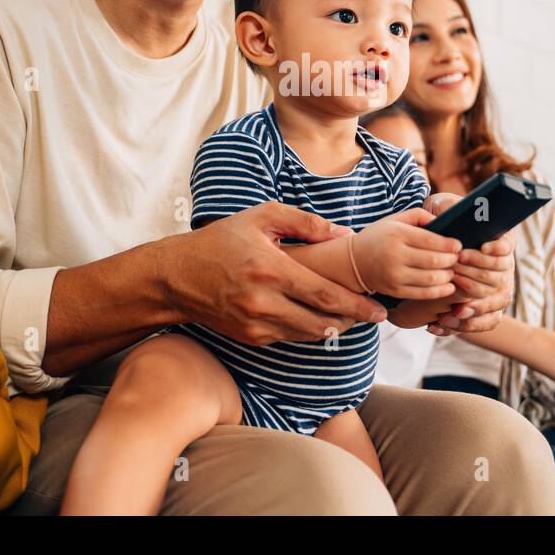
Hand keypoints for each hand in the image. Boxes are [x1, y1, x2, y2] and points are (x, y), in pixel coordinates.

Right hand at [164, 202, 387, 344]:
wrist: (177, 276)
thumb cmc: (221, 241)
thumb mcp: (261, 217)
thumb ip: (305, 222)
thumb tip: (343, 234)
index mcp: (271, 270)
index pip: (325, 296)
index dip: (356, 306)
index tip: (378, 310)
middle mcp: (264, 302)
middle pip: (322, 322)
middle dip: (351, 321)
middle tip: (372, 315)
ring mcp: (255, 324)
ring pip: (307, 335)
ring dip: (331, 328)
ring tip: (348, 316)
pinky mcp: (249, 337)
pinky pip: (288, 337)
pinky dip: (306, 329)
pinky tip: (316, 317)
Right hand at [351, 207, 461, 299]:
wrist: (354, 261)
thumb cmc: (379, 237)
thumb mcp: (395, 219)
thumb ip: (419, 216)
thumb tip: (444, 221)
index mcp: (397, 234)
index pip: (431, 240)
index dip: (449, 244)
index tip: (458, 245)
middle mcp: (395, 255)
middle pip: (433, 260)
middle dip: (451, 260)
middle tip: (458, 258)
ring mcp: (394, 275)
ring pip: (430, 278)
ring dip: (447, 275)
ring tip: (452, 270)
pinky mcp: (395, 290)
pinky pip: (422, 293)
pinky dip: (439, 291)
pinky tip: (448, 285)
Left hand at [419, 193, 515, 337]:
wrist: (435, 254)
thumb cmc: (444, 227)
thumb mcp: (444, 211)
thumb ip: (446, 209)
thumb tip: (446, 211)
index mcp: (500, 243)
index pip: (507, 246)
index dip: (498, 248)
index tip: (484, 246)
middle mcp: (504, 268)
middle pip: (499, 275)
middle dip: (477, 274)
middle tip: (455, 270)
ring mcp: (499, 290)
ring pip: (495, 301)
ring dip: (474, 304)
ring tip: (454, 306)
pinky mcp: (488, 310)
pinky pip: (486, 322)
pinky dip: (467, 326)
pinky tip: (443, 322)